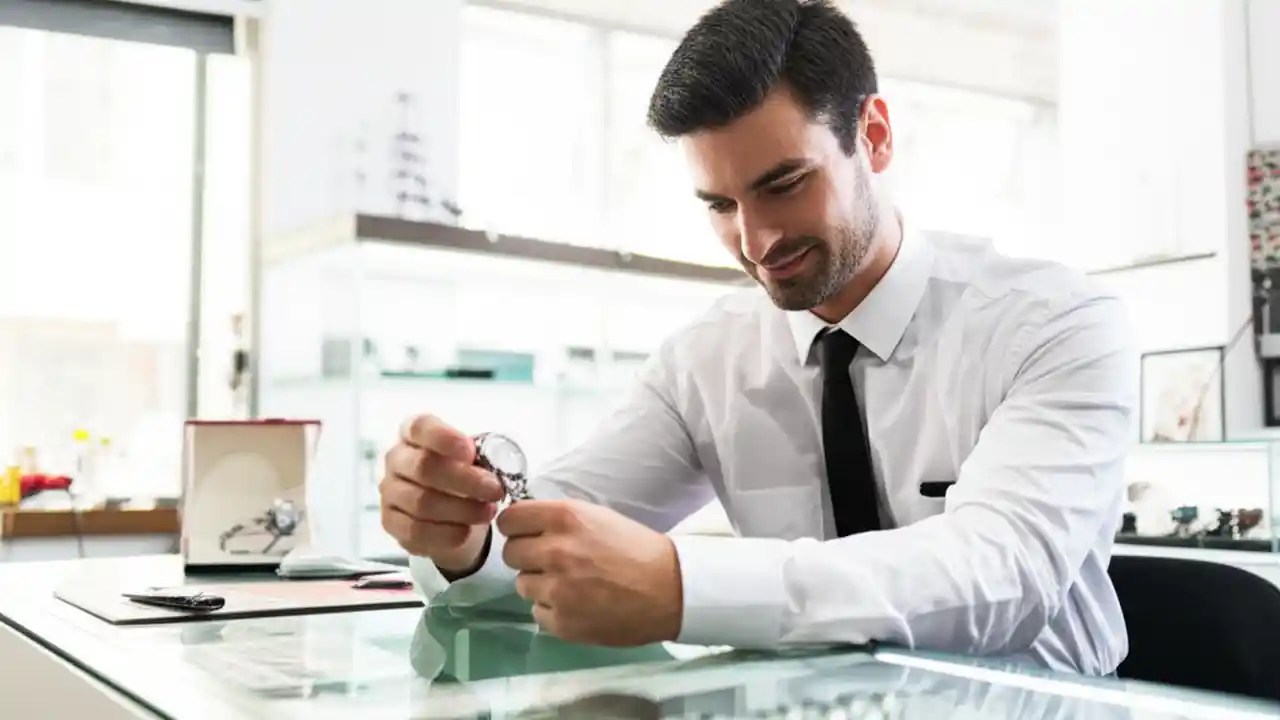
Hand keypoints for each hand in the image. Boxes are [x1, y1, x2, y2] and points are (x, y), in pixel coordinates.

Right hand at [380, 414, 506, 574]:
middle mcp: (397, 458)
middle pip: (424, 467)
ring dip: (461, 509)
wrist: (451, 510)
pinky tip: (466, 532)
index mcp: (414, 433)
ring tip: (488, 512)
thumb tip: (494, 468)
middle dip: (465, 480)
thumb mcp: (473, 457)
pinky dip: (445, 533)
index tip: (470, 452)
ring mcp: (390, 491)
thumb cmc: (463, 473)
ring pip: (421, 502)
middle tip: (495, 490)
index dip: (444, 438)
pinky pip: (416, 531)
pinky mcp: (391, 522)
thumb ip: (479, 456)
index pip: (420, 427)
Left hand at [497, 499, 682, 645]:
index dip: (515, 527)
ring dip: (540, 585)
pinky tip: (577, 605)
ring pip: (522, 585)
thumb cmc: (636, 549)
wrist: (670, 590)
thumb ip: (558, 521)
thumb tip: (524, 526)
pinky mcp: (562, 621)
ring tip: (570, 585)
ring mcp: (557, 589)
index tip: (524, 534)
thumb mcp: (597, 518)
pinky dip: (553, 610)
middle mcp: (556, 551)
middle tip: (550, 562)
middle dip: (526, 557)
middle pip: (510, 554)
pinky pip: (537, 612)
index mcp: (566, 518)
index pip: (510, 520)